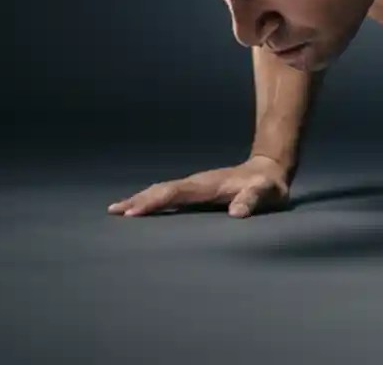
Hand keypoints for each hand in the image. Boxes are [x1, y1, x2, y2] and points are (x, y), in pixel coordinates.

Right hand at [106, 155, 290, 218]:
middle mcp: (196, 183)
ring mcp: (195, 186)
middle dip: (138, 200)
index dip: (155, 202)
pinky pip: (169, 196)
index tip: (133, 212)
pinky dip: (151, 201)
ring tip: (116, 211)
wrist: (269, 170)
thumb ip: (252, 200)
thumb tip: (237, 214)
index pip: (176, 192)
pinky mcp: (196, 192)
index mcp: (208, 184)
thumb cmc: (268, 185)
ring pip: (162, 191)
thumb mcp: (266, 193)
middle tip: (113, 212)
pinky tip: (139, 210)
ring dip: (140, 200)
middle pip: (162, 190)